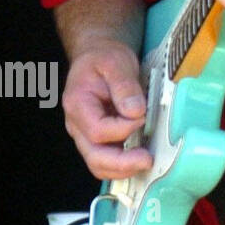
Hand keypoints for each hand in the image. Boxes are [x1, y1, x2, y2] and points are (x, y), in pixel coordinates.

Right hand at [61, 41, 151, 179]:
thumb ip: (124, 86)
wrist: (97, 56)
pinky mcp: (99, 138)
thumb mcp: (116, 63)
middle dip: (122, 163)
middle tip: (147, 160)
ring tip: (146, 162)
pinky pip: (107, 159)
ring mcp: (86, 134)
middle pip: (94, 156)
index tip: (142, 117)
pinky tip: (140, 158)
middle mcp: (77, 125)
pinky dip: (123, 164)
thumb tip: (135, 111)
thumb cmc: (104, 58)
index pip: (97, 130)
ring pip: (99, 164)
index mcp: (78, 105)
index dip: (122, 129)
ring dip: (123, 168)